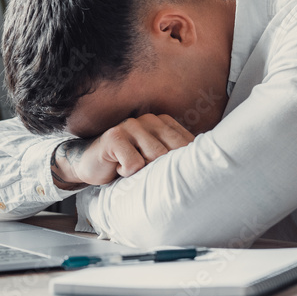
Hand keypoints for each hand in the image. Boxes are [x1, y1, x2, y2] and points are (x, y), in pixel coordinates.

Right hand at [51, 114, 194, 187]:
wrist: (92, 165)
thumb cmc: (128, 164)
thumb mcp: (155, 159)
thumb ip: (174, 158)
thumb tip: (205, 172)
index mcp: (163, 122)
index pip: (187, 144)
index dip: (183, 166)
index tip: (174, 176)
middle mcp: (149, 119)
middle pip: (172, 153)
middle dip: (162, 170)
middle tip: (147, 175)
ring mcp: (131, 126)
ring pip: (155, 158)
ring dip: (143, 172)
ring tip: (132, 170)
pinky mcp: (114, 137)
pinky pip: (133, 164)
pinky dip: (126, 173)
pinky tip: (118, 168)